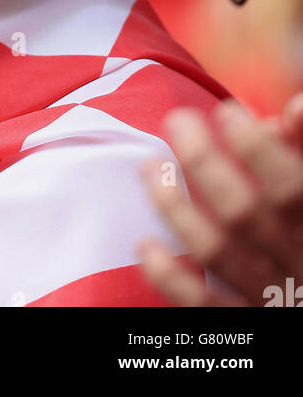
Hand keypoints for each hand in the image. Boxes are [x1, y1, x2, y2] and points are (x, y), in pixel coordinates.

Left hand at [137, 92, 302, 305]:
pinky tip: (144, 244)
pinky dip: (170, 277)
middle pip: (244, 213)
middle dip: (205, 161)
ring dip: (176, 206)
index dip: (257, 149)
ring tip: (149, 165)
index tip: (225, 110)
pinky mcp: (244, 324)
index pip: (290, 188)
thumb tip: (296, 108)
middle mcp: (297, 266)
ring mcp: (269, 298)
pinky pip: (202, 306)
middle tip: (176, 120)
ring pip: (216, 252)